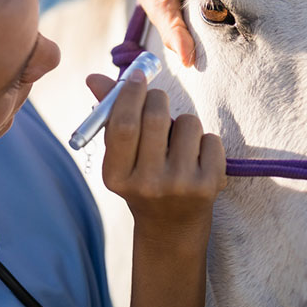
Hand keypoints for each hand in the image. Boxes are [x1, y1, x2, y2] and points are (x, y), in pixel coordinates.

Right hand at [87, 72, 225, 244]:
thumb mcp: (120, 157)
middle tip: (158, 99)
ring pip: (189, 123)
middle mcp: (146, 184)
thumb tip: (95, 77)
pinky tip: (196, 158)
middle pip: (156, 117)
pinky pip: (211, 139)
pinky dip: (205, 140)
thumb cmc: (141, 181)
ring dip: (185, 122)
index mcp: (116, 176)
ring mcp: (179, 186)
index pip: (123, 124)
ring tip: (178, 140)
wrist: (171, 230)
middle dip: (158, 98)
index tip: (137, 76)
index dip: (131, 93)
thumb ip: (109, 116)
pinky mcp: (209, 186)